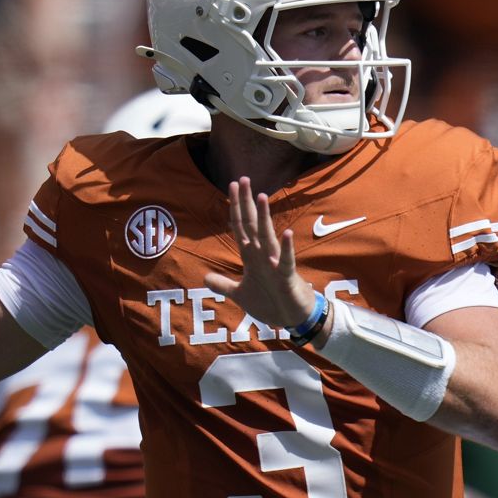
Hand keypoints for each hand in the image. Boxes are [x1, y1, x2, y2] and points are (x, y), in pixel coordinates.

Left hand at [204, 177, 314, 328]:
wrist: (293, 318)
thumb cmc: (270, 302)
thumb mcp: (240, 294)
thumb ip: (224, 285)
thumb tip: (205, 278)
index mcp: (251, 256)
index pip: (240, 227)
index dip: (235, 208)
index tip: (231, 187)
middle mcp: (262, 255)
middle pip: (252, 225)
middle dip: (246, 203)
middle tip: (242, 179)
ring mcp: (275, 264)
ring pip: (267, 237)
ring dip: (264, 218)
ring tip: (261, 196)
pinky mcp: (286, 277)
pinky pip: (286, 261)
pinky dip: (285, 249)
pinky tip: (286, 233)